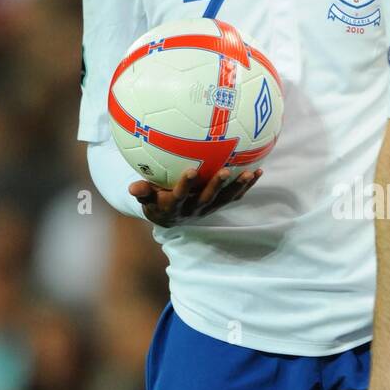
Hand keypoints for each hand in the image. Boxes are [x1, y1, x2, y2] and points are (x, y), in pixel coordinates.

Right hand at [130, 167, 261, 226]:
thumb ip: (141, 192)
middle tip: (226, 171)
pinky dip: (246, 186)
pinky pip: (235, 196)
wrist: (170, 218)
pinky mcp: (219, 205)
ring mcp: (209, 208)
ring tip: (250, 173)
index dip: (186, 185)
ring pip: (226, 199)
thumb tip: (131, 187)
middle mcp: (195, 208)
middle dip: (217, 186)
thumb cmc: (155, 200)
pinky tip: (258, 172)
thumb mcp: (145, 198)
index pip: (181, 195)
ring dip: (238, 187)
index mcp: (176, 205)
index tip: (191, 171)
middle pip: (208, 198)